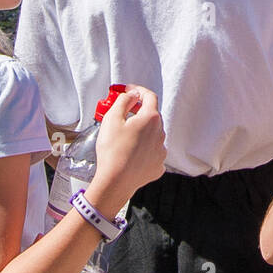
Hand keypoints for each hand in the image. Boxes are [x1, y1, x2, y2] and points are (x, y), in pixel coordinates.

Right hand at [90, 85, 165, 211]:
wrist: (116, 182)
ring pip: (152, 134)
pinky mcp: (158, 165)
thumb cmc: (112, 151)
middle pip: (152, 115)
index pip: (149, 96)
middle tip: (123, 113)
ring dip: (142, 131)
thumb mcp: (112, 119)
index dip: (138, 91)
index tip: (129, 91)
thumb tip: (132, 95)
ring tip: (124, 136)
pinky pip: (152, 152)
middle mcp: (160, 133)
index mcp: (151, 119)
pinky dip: (143, 149)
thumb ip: (124, 101)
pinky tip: (130, 153)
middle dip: (139, 111)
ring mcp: (161, 150)